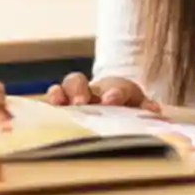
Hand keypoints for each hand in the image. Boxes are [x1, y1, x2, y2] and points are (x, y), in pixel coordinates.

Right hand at [44, 73, 158, 109]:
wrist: (112, 111)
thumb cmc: (126, 112)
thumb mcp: (140, 111)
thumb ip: (146, 110)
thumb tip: (154, 110)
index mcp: (115, 90)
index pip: (117, 87)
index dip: (114, 92)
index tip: (110, 100)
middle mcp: (90, 91)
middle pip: (78, 80)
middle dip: (78, 90)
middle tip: (80, 102)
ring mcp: (73, 99)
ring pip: (61, 89)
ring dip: (58, 94)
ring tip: (57, 104)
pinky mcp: (61, 111)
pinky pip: (49, 106)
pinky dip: (44, 107)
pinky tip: (40, 113)